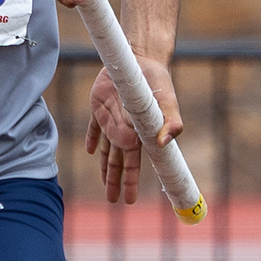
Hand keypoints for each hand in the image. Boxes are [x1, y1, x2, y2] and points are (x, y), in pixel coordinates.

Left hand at [85, 56, 182, 204]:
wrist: (142, 58)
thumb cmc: (158, 81)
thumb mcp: (167, 101)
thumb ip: (171, 121)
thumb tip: (163, 143)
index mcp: (139, 134)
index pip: (134, 163)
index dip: (132, 181)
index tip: (131, 200)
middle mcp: (125, 130)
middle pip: (119, 161)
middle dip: (117, 181)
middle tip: (115, 201)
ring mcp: (111, 119)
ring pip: (105, 150)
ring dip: (104, 168)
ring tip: (105, 186)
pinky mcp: (99, 106)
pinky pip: (93, 127)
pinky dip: (91, 138)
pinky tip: (89, 150)